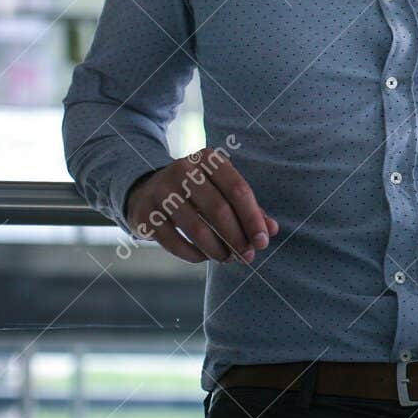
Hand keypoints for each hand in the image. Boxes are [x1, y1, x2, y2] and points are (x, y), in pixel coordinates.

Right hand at [124, 147, 278, 265]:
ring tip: (228, 259)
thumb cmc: (197, 193)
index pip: (238, 189)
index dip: (253, 218)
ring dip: (217, 250)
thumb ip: (249, 209)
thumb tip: (271, 231)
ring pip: (196, 228)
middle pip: (219, 209)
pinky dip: (193, 255)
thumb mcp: (223, 191)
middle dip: (237, 238)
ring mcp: (161, 190)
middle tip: (247, 257)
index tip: (262, 242)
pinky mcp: (146, 213)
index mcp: (208, 159)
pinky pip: (174, 242)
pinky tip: (204, 257)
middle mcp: (183, 169)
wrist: (147, 190)